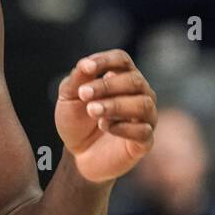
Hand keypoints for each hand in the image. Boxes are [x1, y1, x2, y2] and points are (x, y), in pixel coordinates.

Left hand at [55, 50, 155, 183]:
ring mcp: (145, 117)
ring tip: (92, 111)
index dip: (105, 61)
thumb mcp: (69, 97)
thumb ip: (77, 79)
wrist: (77, 155)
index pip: (122, 60)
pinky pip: (143, 131)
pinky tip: (105, 126)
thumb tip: (86, 63)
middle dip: (107, 86)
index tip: (87, 68)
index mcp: (121, 77)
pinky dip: (123, 128)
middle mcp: (139, 93)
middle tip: (84, 95)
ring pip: (142, 104)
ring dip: (115, 105)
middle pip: (134, 81)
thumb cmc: (76, 121)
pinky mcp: (145, 141)